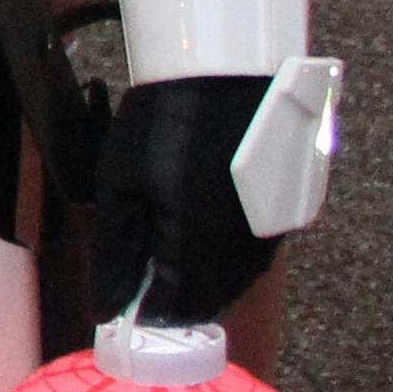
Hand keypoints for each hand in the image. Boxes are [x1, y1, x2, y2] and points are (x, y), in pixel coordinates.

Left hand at [88, 71, 277, 327]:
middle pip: (205, 304)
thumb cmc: (165, 126)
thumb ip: (116, 254)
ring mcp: (267, 239)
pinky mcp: (284, 221)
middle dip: (171, 300)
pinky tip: (200, 232)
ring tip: (167, 249)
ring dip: (198, 282)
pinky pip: (250, 260)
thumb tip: (108, 308)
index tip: (125, 310)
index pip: (172, 314)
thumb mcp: (120, 186)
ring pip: (230, 284)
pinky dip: (222, 260)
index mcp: (197, 251)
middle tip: (142, 279)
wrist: (227, 76)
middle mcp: (240, 255)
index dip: (144, 315)